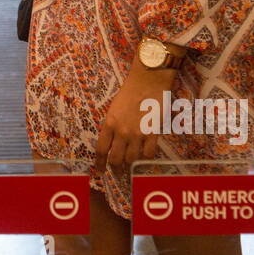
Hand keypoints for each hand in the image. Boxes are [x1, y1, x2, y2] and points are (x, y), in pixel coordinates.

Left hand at [95, 58, 177, 174]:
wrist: (148, 81)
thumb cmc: (130, 91)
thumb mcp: (114, 108)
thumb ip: (112, 125)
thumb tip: (112, 141)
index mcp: (109, 124)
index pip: (101, 150)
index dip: (100, 163)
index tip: (101, 170)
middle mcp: (121, 132)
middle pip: (116, 159)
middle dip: (116, 169)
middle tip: (118, 173)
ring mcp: (138, 134)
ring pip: (132, 160)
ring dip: (131, 165)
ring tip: (131, 168)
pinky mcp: (153, 133)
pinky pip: (149, 154)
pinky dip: (147, 158)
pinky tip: (146, 158)